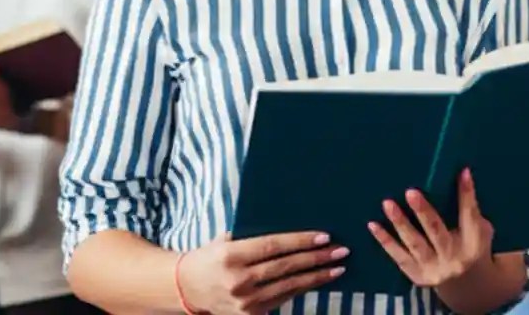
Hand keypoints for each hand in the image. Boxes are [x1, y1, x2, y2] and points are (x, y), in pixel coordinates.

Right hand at [175, 231, 346, 314]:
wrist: (187, 289)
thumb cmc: (209, 257)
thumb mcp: (224, 240)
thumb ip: (250, 235)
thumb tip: (287, 226)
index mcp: (231, 255)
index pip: (272, 246)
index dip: (300, 242)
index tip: (323, 237)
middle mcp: (238, 279)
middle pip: (286, 267)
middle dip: (316, 259)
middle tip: (341, 251)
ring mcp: (245, 301)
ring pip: (289, 287)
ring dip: (317, 277)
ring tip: (338, 267)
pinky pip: (282, 299)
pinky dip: (302, 289)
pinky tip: (318, 280)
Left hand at [370, 168, 492, 288]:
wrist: (469, 288)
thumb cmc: (472, 249)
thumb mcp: (479, 232)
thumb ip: (469, 210)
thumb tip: (459, 174)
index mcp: (474, 244)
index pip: (469, 215)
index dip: (466, 194)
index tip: (461, 172)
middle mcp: (454, 258)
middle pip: (437, 232)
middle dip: (423, 212)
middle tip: (410, 192)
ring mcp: (434, 269)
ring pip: (415, 244)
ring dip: (400, 223)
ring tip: (387, 203)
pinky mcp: (418, 275)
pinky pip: (399, 256)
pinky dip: (385, 241)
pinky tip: (373, 225)